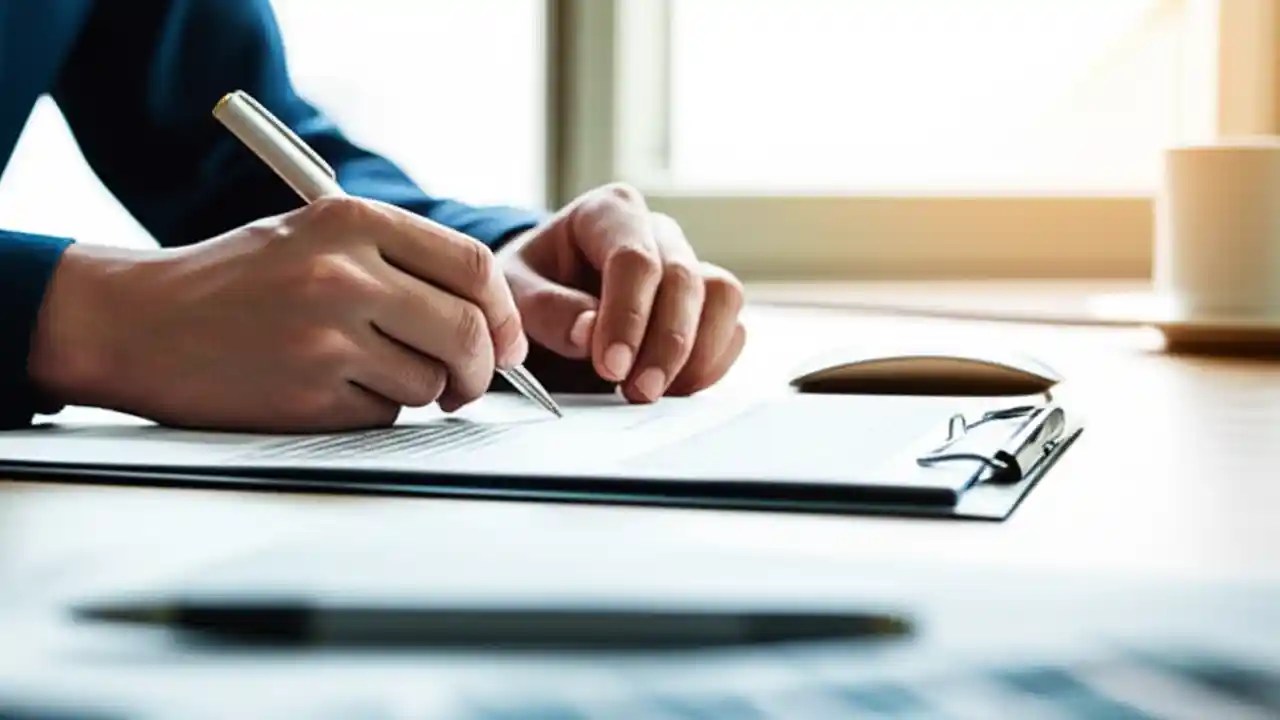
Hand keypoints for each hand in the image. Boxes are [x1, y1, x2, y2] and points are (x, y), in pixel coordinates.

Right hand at [29, 196, 525, 431]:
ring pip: (430, 381)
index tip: (506, 337)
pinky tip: (330, 389)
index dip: (503, 311)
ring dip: (421, 390)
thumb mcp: (314, 235)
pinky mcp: (308, 395)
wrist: (139, 322)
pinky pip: (384, 414)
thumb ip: (400, 262)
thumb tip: (493, 318)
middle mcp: (342, 274)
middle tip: (468, 380)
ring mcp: (326, 337)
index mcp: (350, 222)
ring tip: (370, 372)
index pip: (472, 265)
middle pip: (467, 330)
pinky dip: (374, 410)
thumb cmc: (235, 281)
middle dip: (483, 367)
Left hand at [499, 183, 745, 401]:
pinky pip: (731, 327)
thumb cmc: (530, 287)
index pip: (634, 258)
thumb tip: (589, 332)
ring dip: (696, 354)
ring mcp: (688, 264)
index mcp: (608, 213)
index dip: (628, 315)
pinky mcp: (706, 302)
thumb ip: (547, 310)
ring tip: (654, 392)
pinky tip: (670, 388)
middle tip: (636, 392)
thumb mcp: (515, 294)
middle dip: (664, 344)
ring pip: (722, 297)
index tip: (610, 366)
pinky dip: (708, 364)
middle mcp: (657, 232)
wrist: (547, 299)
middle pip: (684, 279)